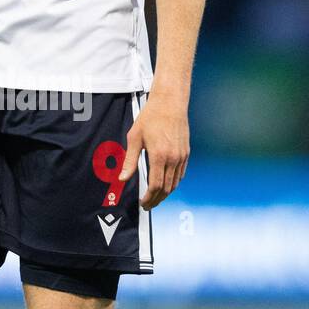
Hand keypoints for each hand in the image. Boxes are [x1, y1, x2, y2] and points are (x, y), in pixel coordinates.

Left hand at [118, 91, 189, 209]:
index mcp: (159, 156)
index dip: (149, 198)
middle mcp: (173, 158)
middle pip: (167, 188)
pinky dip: (174, 183)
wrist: (170, 103)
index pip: (155, 186)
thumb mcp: (135, 138)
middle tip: (148, 205)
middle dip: (157, 200)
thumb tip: (122, 178)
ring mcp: (182, 156)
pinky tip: (167, 185)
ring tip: (156, 198)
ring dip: (166, 194)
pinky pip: (181, 174)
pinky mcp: (186, 153)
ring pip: (175, 183)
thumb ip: (129, 161)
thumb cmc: (151, 117)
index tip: (143, 203)